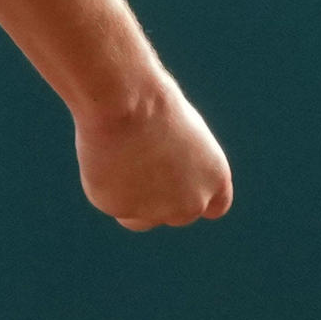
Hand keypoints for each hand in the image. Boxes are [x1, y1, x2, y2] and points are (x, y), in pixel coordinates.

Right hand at [78, 81, 232, 229]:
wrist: (126, 102)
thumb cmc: (154, 102)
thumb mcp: (181, 133)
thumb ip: (180, 164)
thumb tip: (161, 177)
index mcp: (215, 178)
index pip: (215, 206)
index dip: (194, 195)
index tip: (178, 184)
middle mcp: (191, 203)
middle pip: (176, 214)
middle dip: (160, 198)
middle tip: (140, 163)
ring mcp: (156, 211)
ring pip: (139, 217)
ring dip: (131, 199)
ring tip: (120, 159)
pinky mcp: (121, 209)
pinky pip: (110, 200)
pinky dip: (105, 183)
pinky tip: (104, 156)